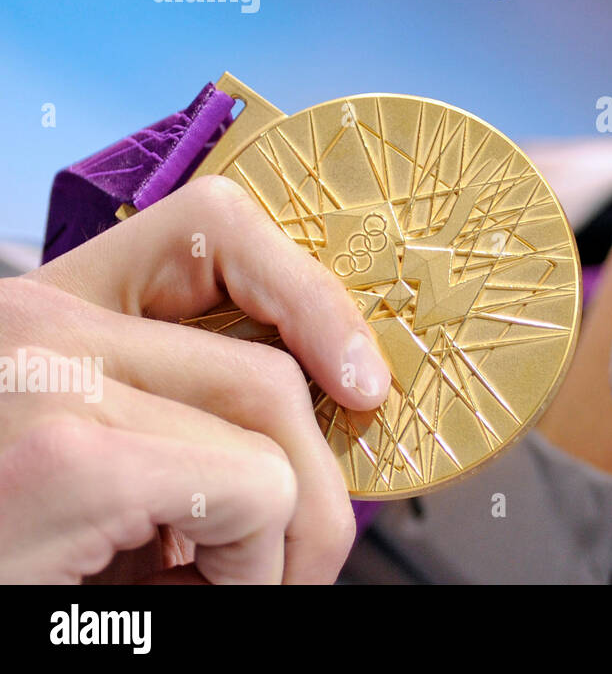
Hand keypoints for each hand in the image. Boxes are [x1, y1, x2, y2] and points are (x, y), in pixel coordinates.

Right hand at [0, 175, 390, 583]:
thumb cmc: (9, 546)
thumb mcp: (90, 458)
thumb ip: (180, 419)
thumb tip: (325, 419)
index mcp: (46, 314)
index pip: (218, 230)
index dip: (311, 297)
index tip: (362, 384)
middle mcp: (35, 323)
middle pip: (266, 361)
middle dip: (319, 475)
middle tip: (303, 560)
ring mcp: (46, 382)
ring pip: (274, 419)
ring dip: (290, 529)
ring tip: (231, 586)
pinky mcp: (68, 460)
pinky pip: (254, 487)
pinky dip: (256, 563)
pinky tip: (186, 596)